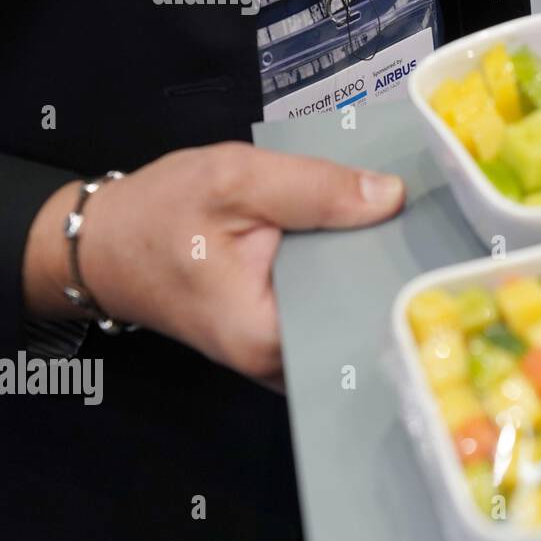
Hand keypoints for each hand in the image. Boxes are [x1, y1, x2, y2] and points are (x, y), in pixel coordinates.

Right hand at [23, 143, 404, 388]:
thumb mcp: (235, 180)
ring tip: (415, 231)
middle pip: (363, 317)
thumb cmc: (158, 213)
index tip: (441, 245)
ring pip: (350, 312)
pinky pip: (331, 306)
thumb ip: (315, 188)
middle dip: (396, 273)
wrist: (99, 244)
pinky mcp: (281, 333)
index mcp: (269, 337)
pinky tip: (370, 243)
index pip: (362, 315)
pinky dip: (348, 275)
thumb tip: (392, 196)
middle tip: (438, 229)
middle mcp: (281, 360)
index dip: (403, 278)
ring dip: (374, 273)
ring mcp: (282, 352)